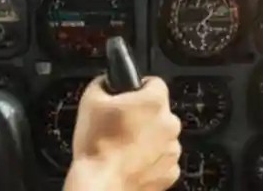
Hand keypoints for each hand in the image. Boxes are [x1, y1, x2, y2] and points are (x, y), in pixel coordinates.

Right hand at [64, 76, 181, 190]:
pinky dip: (150, 159)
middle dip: (142, 116)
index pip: (153, 82)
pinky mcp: (171, 171)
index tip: (126, 99)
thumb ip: (104, 82)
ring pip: (161, 135)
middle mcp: (170, 123)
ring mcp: (172, 149)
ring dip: (147, 138)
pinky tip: (131, 162)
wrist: (101, 186)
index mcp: (154, 101)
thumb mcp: (90, 100)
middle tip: (119, 126)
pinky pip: (162, 158)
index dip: (137, 89)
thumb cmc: (97, 147)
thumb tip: (108, 81)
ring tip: (122, 147)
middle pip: (158, 110)